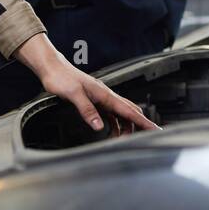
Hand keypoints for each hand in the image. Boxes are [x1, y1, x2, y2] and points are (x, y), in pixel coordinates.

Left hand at [14, 34, 158, 135]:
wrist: (53, 68)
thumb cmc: (62, 77)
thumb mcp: (74, 95)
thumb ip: (87, 110)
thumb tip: (99, 126)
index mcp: (105, 94)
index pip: (128, 110)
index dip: (143, 121)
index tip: (155, 128)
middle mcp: (106, 95)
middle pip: (129, 112)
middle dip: (138, 126)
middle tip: (143, 139)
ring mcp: (101, 98)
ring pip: (120, 115)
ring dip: (124, 128)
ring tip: (122, 141)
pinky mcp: (94, 101)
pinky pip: (110, 114)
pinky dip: (114, 124)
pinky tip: (112, 131)